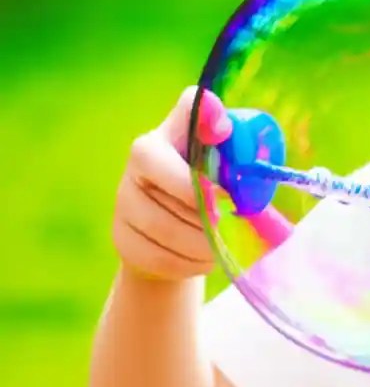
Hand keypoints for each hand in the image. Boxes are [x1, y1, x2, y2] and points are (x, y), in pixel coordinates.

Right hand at [112, 87, 231, 280]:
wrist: (175, 219)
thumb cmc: (204, 175)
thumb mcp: (214, 149)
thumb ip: (219, 130)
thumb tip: (221, 124)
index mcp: (152, 146)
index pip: (157, 159)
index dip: (192, 181)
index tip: (226, 194)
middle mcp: (132, 173)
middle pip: (172, 202)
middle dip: (209, 219)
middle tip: (230, 224)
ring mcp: (123, 207)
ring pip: (166, 233)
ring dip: (203, 243)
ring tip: (221, 243)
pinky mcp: (122, 240)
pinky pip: (160, 258)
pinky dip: (190, 263)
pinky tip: (204, 258)